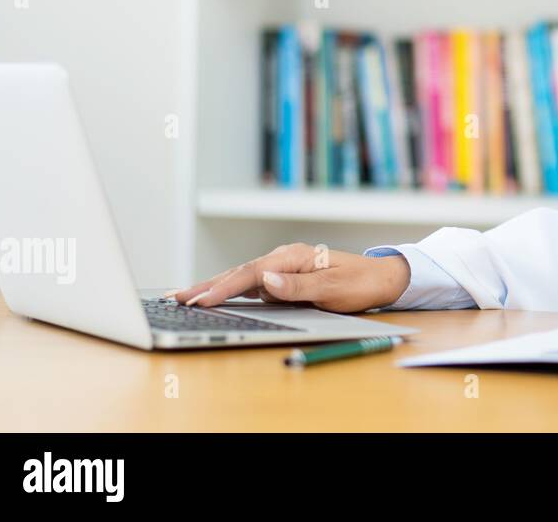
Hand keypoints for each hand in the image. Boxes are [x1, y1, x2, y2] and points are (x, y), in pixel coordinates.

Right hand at [169, 243, 411, 313]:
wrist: (380, 279)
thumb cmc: (360, 283)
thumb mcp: (333, 288)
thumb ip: (299, 286)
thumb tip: (267, 282)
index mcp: (293, 256)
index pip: (252, 273)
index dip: (225, 287)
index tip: (203, 300)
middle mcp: (283, 258)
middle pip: (239, 273)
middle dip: (207, 286)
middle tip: (177, 298)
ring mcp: (281, 268)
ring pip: (241, 279)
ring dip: (213, 288)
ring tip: (183, 298)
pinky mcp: (282, 280)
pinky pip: (250, 286)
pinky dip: (229, 291)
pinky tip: (212, 298)